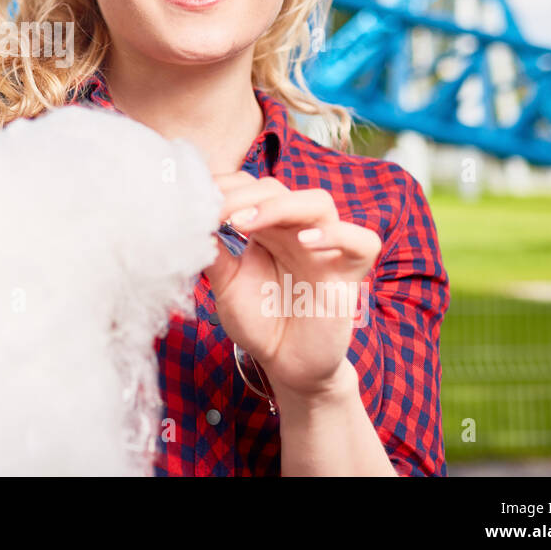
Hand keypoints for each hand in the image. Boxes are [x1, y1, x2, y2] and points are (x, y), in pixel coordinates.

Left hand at [205, 170, 382, 400]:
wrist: (286, 364)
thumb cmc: (259, 321)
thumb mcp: (227, 284)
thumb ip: (213, 253)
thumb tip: (189, 219)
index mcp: (266, 227)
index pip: (250, 186)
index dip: (225, 187)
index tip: (198, 200)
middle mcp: (296, 229)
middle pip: (277, 188)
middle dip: (243, 196)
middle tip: (218, 214)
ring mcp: (326, 247)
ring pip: (318, 202)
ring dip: (280, 206)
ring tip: (247, 224)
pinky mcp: (350, 272)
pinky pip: (361, 241)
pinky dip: (337, 235)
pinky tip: (305, 242)